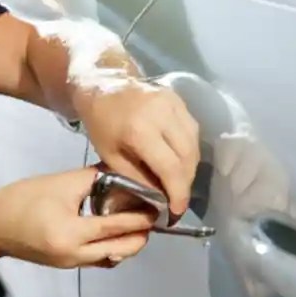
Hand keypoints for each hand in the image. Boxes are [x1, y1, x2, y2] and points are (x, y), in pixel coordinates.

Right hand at [0, 167, 155, 268]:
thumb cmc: (21, 201)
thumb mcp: (60, 183)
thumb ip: (94, 178)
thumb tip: (122, 173)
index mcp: (72, 233)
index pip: (117, 226)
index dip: (140, 216)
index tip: (156, 204)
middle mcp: (75, 254)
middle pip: (122, 249)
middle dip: (141, 233)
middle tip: (152, 215)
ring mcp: (72, 262)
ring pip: (113, 257)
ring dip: (128, 242)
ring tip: (137, 223)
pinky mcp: (67, 263)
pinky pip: (99, 260)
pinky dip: (112, 248)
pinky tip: (114, 232)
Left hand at [76, 80, 199, 213]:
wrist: (103, 85)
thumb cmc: (101, 123)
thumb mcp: (111, 156)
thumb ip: (137, 178)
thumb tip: (160, 200)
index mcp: (140, 130)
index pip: (171, 168)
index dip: (178, 193)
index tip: (176, 212)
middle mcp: (162, 114)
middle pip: (188, 157)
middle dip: (185, 183)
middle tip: (177, 200)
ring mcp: (173, 104)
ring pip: (194, 144)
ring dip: (190, 168)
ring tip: (177, 182)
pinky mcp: (179, 99)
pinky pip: (192, 130)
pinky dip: (189, 149)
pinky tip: (178, 160)